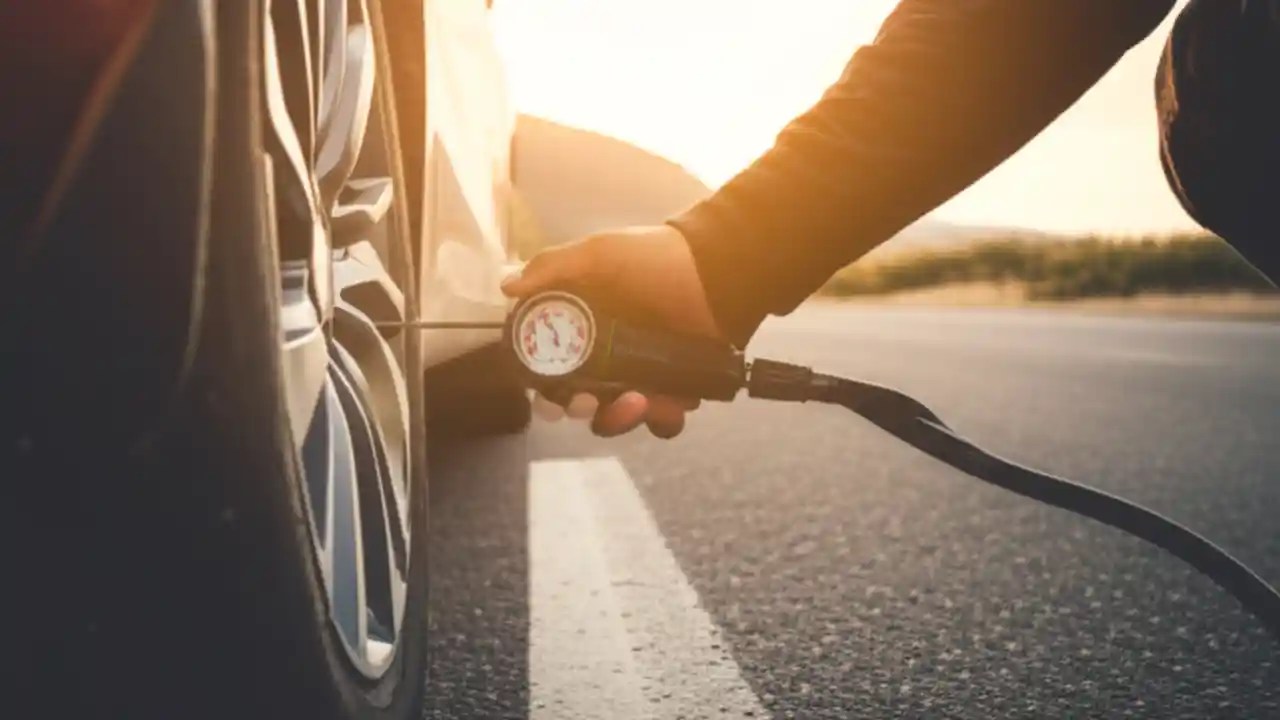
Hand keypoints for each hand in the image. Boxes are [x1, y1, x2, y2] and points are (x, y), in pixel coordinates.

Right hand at [500, 225, 723, 437]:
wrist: (714, 270)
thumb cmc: (652, 259)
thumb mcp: (598, 253)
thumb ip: (552, 268)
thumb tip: (506, 288)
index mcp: (579, 330)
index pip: (547, 370)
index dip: (541, 388)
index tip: (547, 392)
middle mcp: (604, 358)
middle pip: (576, 403)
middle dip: (578, 410)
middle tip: (587, 401)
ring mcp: (639, 377)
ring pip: (615, 418)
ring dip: (619, 420)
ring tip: (639, 402)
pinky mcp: (674, 389)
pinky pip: (661, 421)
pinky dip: (663, 421)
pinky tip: (669, 404)